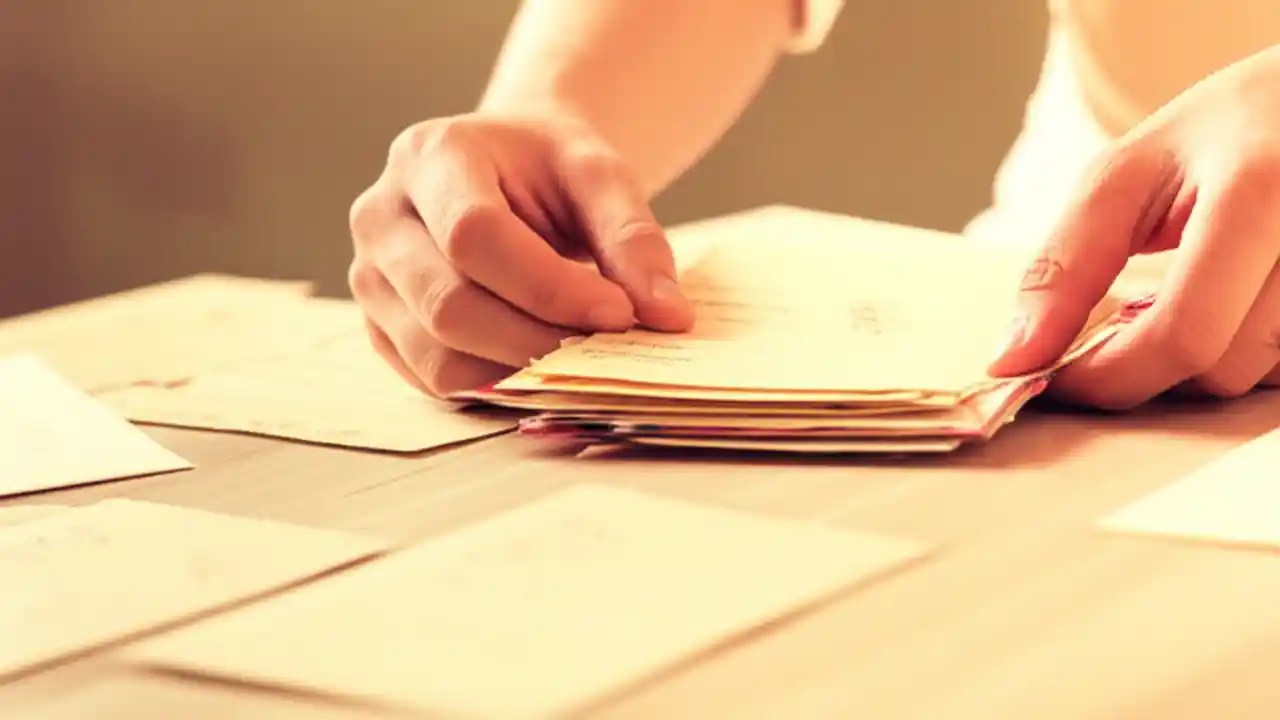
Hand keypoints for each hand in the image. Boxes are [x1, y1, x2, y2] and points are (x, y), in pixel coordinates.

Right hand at [348, 113, 693, 397]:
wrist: (507, 170)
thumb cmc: (550, 168)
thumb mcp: (600, 175)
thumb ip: (633, 238)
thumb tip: (668, 317)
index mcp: (428, 156)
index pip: (473, 235)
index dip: (549, 287)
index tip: (620, 313)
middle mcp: (381, 217)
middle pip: (449, 305)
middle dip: (538, 341)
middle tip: (610, 354)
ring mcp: (370, 277)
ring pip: (436, 355)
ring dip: (518, 374)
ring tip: (581, 364)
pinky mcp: (381, 326)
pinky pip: (434, 379)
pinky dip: (496, 387)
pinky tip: (545, 372)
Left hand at [989, 46, 1279, 408]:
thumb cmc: (1225, 129)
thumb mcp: (1129, 172)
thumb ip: (1066, 264)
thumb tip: (1013, 358)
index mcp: (1261, 191)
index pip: (1184, 333)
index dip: (1108, 376)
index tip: (1053, 379)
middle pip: (1222, 368)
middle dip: (1150, 370)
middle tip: (1113, 333)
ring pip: (1261, 378)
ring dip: (1199, 365)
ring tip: (1175, 304)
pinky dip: (1243, 354)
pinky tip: (1224, 310)